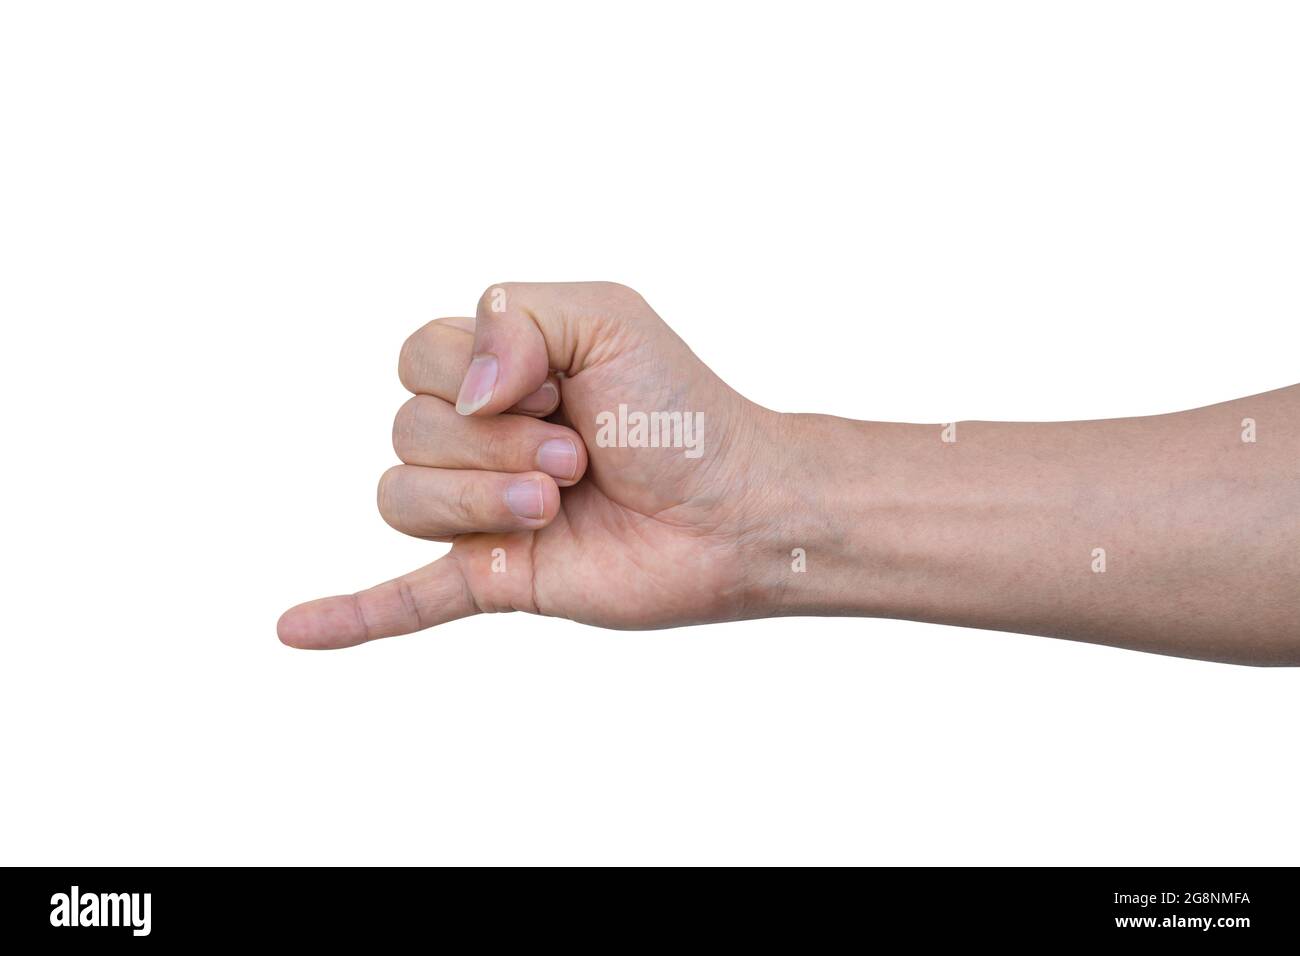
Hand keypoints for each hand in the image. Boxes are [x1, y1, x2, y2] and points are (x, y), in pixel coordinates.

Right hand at [278, 282, 781, 647]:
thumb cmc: (681, 410)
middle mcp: (478, 440)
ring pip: (399, 499)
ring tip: (557, 502)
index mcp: (499, 373)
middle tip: (577, 455)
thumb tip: (465, 394)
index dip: (481, 373)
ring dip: (479, 499)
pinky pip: (404, 598)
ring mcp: (482, 511)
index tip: (562, 388)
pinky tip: (292, 629)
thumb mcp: (606, 318)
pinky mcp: (496, 578)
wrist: (738, 509)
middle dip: (494, 441)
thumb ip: (518, 315)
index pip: (418, 355)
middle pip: (406, 428)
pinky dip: (349, 615)